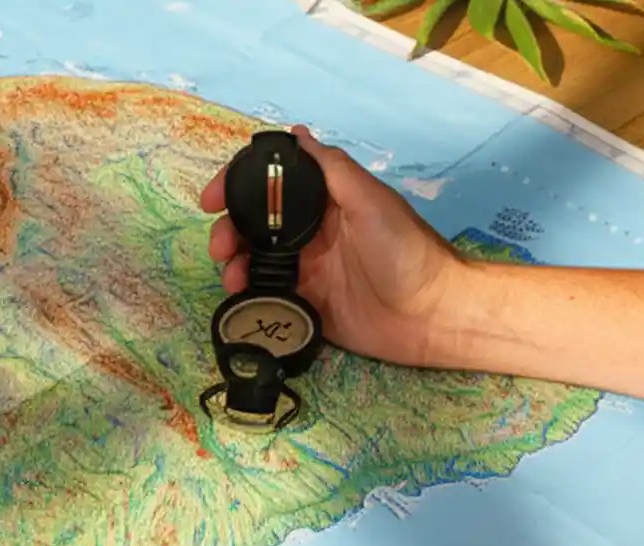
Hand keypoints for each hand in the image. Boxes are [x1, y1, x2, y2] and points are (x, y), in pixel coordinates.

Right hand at [202, 125, 464, 365]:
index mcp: (324, 203)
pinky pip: (267, 297)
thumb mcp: (370, 199)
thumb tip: (296, 133)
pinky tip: (242, 298)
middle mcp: (311, 233)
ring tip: (232, 277)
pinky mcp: (307, 305)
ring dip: (234, 265)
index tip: (211, 199)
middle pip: (254, 226)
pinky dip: (249, 296)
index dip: (236, 187)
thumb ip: (331, 168)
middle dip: (228, 232)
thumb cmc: (406, 250)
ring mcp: (308, 270)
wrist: (432, 315)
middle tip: (219, 248)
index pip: (270, 187)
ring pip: (255, 262)